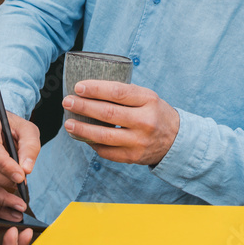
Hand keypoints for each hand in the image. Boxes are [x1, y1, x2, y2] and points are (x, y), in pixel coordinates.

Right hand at [0, 110, 40, 210]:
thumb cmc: (13, 127)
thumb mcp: (28, 130)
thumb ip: (30, 147)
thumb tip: (26, 169)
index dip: (5, 166)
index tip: (21, 177)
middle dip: (3, 180)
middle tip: (21, 184)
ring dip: (0, 189)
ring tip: (18, 190)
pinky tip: (9, 198)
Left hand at [62, 81, 178, 166]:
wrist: (177, 140)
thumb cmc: (155, 113)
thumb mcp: (147, 97)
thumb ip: (125, 93)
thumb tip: (89, 89)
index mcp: (148, 100)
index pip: (117, 92)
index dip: (95, 89)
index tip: (78, 87)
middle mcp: (145, 121)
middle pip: (108, 113)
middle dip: (84, 107)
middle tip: (67, 101)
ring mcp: (139, 141)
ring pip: (104, 136)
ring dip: (82, 129)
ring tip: (68, 123)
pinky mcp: (133, 157)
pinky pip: (107, 151)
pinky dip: (92, 144)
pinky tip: (83, 137)